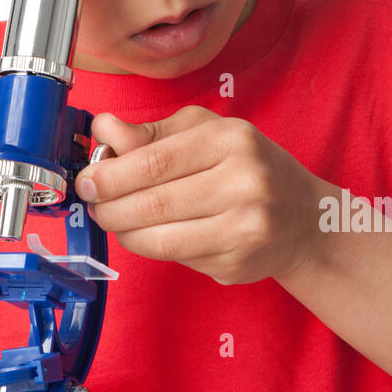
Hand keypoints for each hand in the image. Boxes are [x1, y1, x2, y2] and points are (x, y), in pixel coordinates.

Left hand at [76, 107, 324, 285]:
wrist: (306, 218)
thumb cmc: (248, 167)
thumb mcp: (205, 133)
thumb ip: (152, 133)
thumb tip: (102, 128)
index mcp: (232, 141)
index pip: (155, 160)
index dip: (111, 173)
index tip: (86, 179)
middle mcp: (244, 184)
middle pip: (153, 201)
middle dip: (109, 205)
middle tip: (92, 202)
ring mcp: (244, 229)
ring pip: (159, 237)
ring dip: (123, 231)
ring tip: (112, 218)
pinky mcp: (237, 263)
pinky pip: (175, 257)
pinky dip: (149, 247)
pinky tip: (144, 234)